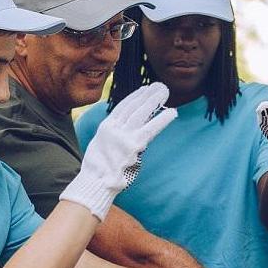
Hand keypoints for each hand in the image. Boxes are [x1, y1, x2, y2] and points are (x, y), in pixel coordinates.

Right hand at [60, 83, 179, 217]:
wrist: (95, 182)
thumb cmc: (97, 169)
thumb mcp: (100, 146)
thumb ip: (112, 136)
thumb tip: (122, 132)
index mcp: (106, 127)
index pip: (123, 107)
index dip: (135, 97)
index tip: (144, 89)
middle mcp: (114, 128)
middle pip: (134, 107)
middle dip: (147, 95)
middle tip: (159, 85)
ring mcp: (124, 136)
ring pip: (142, 113)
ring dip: (154, 100)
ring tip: (164, 91)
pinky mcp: (134, 146)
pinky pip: (151, 129)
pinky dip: (162, 119)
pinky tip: (173, 112)